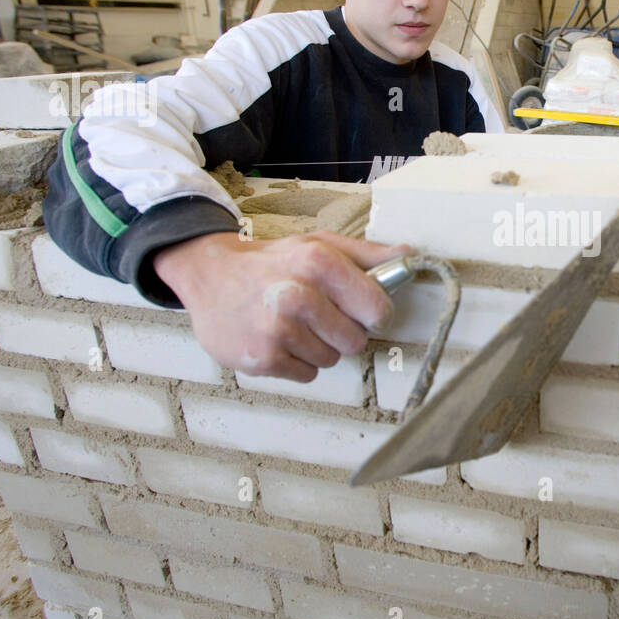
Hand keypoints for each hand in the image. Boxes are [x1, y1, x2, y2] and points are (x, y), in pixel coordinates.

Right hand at [152, 230, 411, 381]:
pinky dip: (296, 362)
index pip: (377, 308)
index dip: (374, 314)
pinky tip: (277, 339)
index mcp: (318, 262)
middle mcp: (298, 295)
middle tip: (317, 315)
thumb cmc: (273, 262)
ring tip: (292, 324)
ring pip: (331, 359)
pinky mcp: (262, 358)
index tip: (363, 311)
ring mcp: (278, 330)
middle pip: (355, 341)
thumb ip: (366, 254)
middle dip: (342, 332)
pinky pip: (307, 374)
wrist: (209, 275)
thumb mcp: (318, 245)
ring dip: (318, 347)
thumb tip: (409, 258)